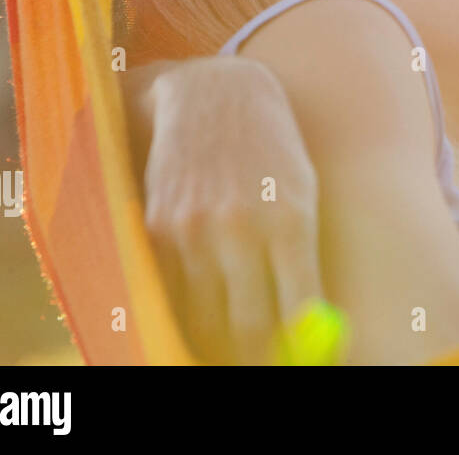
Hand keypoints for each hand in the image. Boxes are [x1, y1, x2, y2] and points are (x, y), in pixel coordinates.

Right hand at [140, 56, 322, 363]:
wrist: (212, 94)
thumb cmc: (271, 152)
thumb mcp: (302, 195)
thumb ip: (302, 264)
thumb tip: (304, 335)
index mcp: (290, 219)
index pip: (298, 312)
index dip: (301, 351)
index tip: (305, 364)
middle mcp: (239, 227)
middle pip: (248, 327)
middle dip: (259, 357)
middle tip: (266, 364)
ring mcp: (191, 230)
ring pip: (204, 319)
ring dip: (219, 343)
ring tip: (233, 346)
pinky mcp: (153, 230)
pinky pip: (168, 295)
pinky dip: (183, 315)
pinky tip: (198, 315)